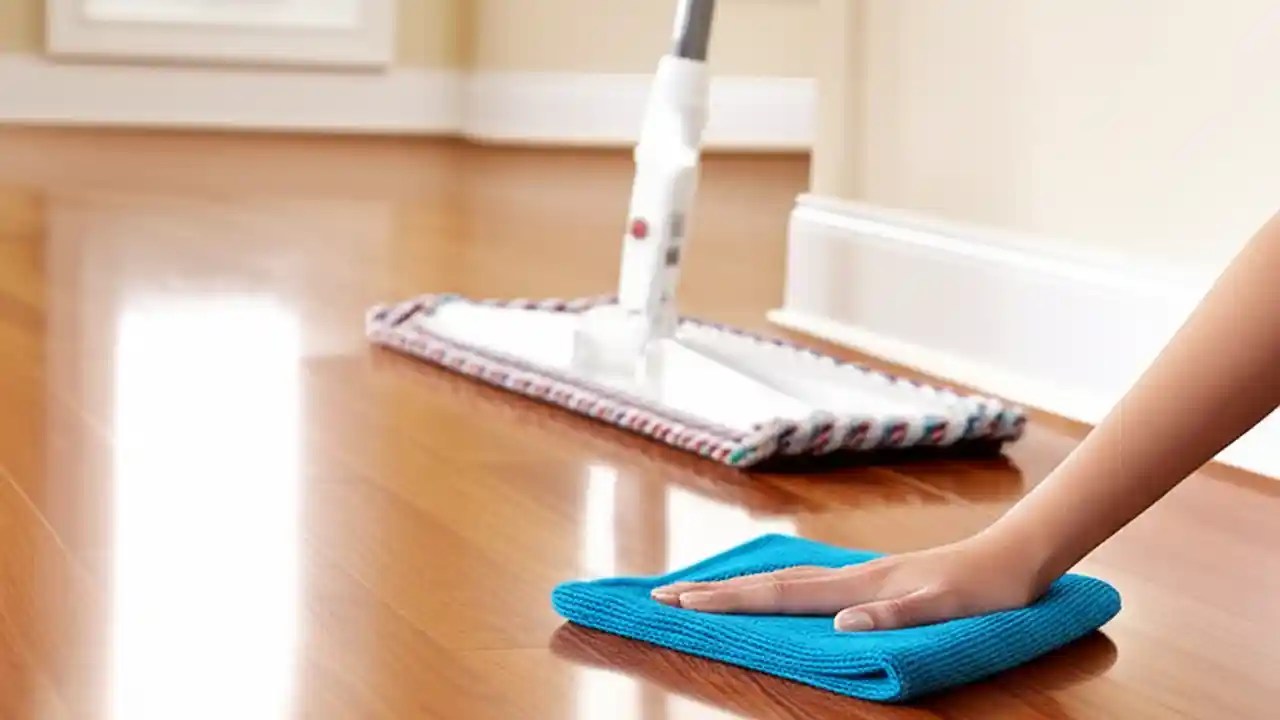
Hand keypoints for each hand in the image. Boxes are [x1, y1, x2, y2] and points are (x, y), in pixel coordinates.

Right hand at [650, 534, 1048, 631]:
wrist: (1014, 556)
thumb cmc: (986, 588)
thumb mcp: (948, 608)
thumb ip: (895, 614)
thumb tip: (838, 625)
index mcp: (858, 586)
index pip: (780, 595)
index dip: (728, 601)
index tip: (681, 601)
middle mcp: (849, 577)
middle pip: (768, 583)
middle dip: (714, 590)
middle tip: (663, 594)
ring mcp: (858, 575)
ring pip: (783, 581)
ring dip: (738, 587)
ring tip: (700, 589)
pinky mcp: (870, 580)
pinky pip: (806, 584)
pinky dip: (772, 587)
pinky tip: (770, 590)